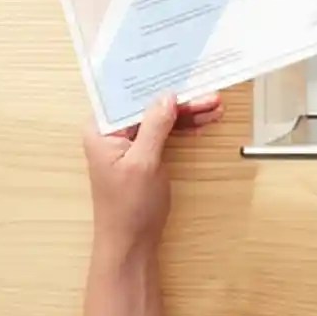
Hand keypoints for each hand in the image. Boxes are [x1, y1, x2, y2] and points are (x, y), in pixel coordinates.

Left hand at [82, 92, 222, 256]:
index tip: (180, 71)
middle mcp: (112, 132)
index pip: (129, 96)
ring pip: (160, 118)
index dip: (154, 83)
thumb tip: (168, 95)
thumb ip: (154, 127)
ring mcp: (129, 143)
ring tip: (215, 105)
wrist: (131, 244)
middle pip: (148, 105)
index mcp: (101, 130)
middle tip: (209, 93)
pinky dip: (184, 127)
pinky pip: (165, 132)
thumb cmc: (129, 207)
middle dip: (179, 100)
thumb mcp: (143, 163)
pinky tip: (205, 120)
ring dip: (187, 112)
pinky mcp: (144, 154)